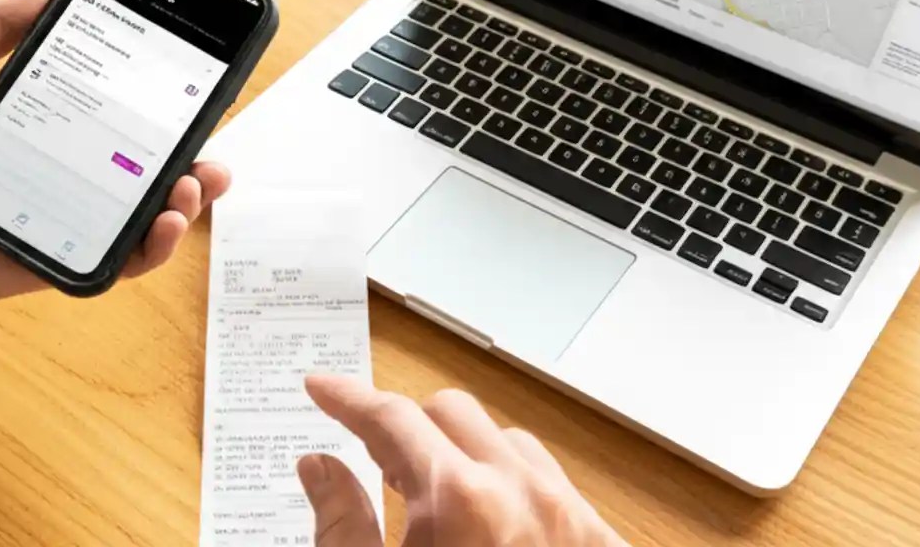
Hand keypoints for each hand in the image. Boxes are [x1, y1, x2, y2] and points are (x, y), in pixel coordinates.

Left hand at [0, 0, 229, 304]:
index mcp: (43, 122)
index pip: (117, 111)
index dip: (164, 106)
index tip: (197, 91)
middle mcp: (60, 169)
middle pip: (143, 166)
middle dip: (191, 161)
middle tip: (210, 154)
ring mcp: (59, 217)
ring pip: (140, 216)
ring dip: (182, 204)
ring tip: (190, 189)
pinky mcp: (48, 261)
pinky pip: (112, 263)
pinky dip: (147, 251)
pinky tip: (162, 230)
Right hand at [297, 376, 628, 546]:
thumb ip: (340, 525)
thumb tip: (318, 468)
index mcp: (458, 499)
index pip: (392, 418)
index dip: (348, 398)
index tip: (321, 388)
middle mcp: (522, 492)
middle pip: (451, 412)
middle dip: (406, 423)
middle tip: (370, 455)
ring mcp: (570, 516)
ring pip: (507, 442)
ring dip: (463, 451)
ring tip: (430, 495)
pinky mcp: (601, 545)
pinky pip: (553, 483)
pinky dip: (513, 482)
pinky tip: (491, 521)